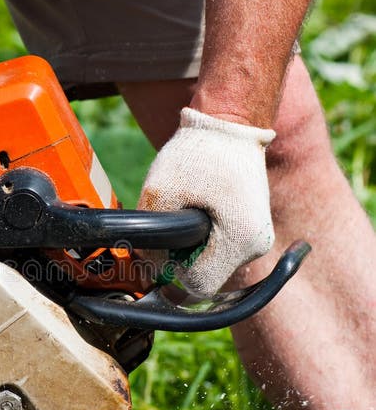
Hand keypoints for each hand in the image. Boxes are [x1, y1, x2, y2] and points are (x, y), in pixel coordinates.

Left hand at [138, 107, 275, 295]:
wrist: (230, 124)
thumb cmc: (198, 152)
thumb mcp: (161, 190)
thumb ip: (152, 234)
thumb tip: (151, 264)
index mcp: (240, 240)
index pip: (198, 285)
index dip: (174, 269)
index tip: (166, 242)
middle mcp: (256, 246)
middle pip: (207, 275)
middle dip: (183, 256)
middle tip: (175, 217)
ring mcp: (258, 238)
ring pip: (213, 262)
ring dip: (194, 244)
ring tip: (189, 206)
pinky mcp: (253, 229)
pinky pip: (222, 248)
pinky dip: (205, 236)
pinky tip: (200, 207)